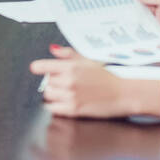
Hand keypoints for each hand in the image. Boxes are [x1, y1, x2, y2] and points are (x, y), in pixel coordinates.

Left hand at [29, 45, 154, 117]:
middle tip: (64, 82)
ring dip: (54, 94)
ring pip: (48, 95)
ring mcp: (70, 96)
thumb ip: (68, 54)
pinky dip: (56, 106)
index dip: (38, 67)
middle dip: (53, 81)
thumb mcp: (87, 60)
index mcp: (72, 67)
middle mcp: (69, 81)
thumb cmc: (107, 77)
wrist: (122, 94)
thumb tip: (53, 49)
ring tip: (66, 92)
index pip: (42, 66)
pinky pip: (53, 109)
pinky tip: (65, 102)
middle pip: (46, 81)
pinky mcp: (73, 110)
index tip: (37, 68)